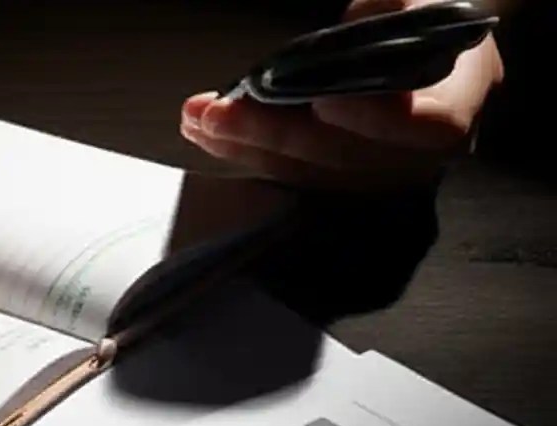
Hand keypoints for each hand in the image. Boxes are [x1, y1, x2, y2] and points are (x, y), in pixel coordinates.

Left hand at [179, 0, 504, 188]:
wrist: (416, 33)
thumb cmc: (417, 10)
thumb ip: (393, 8)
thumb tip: (365, 12)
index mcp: (464, 93)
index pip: (430, 127)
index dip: (377, 121)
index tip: (324, 102)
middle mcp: (422, 148)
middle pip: (346, 155)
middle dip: (273, 134)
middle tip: (216, 113)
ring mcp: (380, 169)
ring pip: (309, 170)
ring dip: (244, 146)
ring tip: (196, 119)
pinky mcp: (338, 174)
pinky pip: (289, 170)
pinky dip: (244, 150)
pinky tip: (203, 130)